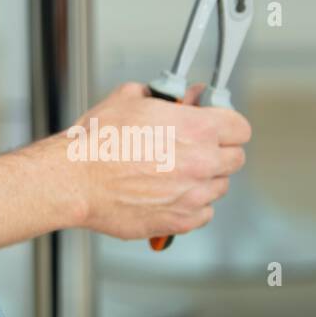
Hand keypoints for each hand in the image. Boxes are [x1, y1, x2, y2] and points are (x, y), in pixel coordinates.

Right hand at [69, 82, 250, 240]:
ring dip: (205, 178)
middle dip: (218, 150)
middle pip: (235, 158)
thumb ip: (164, 96)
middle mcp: (202, 163)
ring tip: (175, 171)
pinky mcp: (180, 220)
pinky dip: (192, 204)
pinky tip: (169, 193)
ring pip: (220, 186)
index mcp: (196, 129)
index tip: (217, 123)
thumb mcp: (128, 99)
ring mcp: (193, 195)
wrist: (75, 179)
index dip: (227, 123)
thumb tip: (180, 96)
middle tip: (195, 147)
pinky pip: (204, 213)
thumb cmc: (96, 141)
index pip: (240, 127)